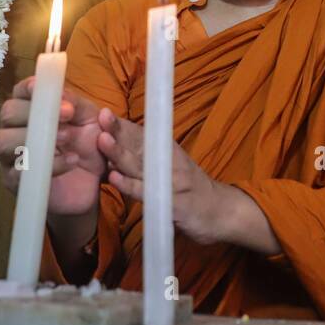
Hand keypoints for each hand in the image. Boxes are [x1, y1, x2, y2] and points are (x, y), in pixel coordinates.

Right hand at [0, 78, 106, 218]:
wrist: (94, 181)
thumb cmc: (87, 144)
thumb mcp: (89, 119)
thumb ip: (75, 104)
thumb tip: (61, 95)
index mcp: (32, 109)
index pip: (19, 92)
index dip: (27, 87)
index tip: (41, 87)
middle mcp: (15, 129)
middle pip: (8, 113)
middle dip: (33, 112)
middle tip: (66, 115)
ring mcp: (10, 156)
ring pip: (2, 141)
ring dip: (33, 137)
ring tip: (67, 138)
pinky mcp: (15, 182)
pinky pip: (19, 171)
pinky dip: (49, 164)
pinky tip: (71, 161)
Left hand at [97, 109, 232, 245]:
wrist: (222, 212)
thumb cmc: (190, 190)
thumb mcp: (171, 169)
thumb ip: (146, 161)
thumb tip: (113, 155)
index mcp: (166, 152)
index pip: (141, 135)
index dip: (122, 125)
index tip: (104, 113)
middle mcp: (170, 162)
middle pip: (140, 145)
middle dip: (119, 131)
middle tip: (102, 117)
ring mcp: (173, 181)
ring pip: (141, 166)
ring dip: (121, 153)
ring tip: (103, 141)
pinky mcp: (175, 202)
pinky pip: (149, 193)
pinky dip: (131, 186)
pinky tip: (114, 178)